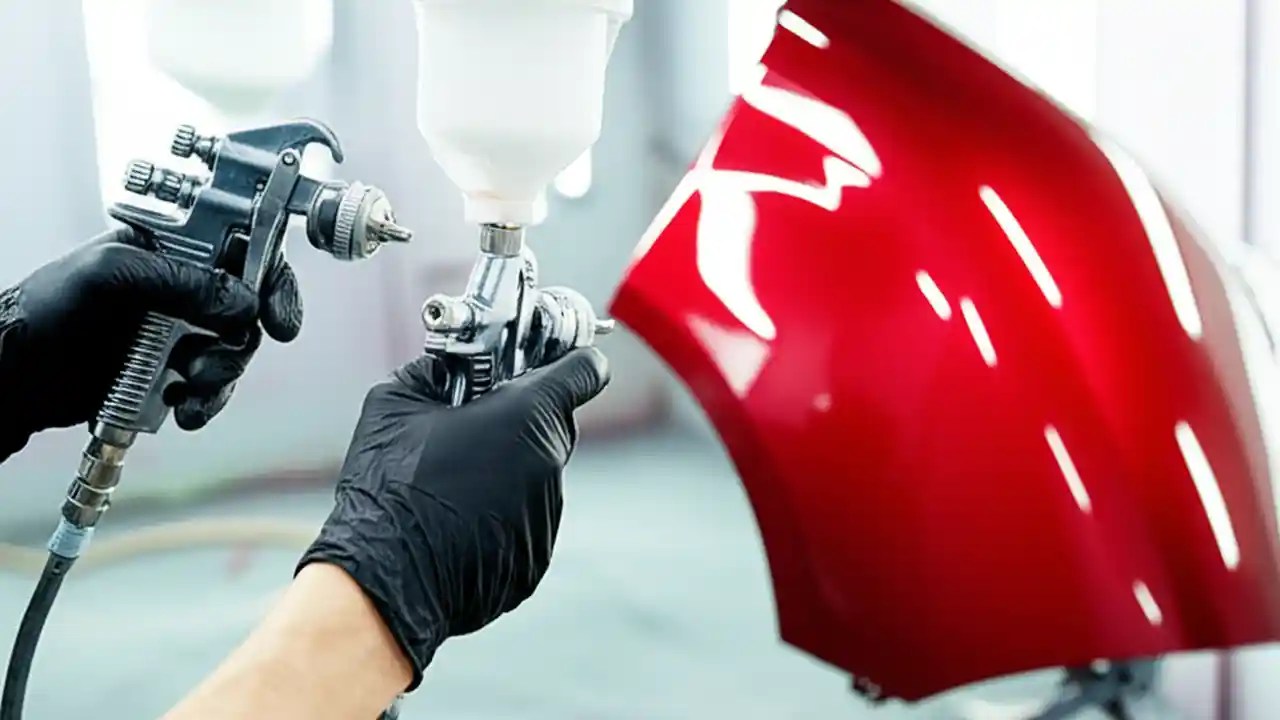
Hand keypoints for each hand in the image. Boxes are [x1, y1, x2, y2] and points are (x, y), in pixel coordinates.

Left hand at [0, 227, 301, 456]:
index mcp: (174, 249)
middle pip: (250, 308)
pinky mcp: (173, 372)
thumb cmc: (45, 309)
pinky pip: (214, 387)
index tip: (278, 315)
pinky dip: (206, 401)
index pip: (243, 251)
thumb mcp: (112, 275)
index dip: (271, 278)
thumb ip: (181, 280)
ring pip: (236, 351)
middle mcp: (184, 288)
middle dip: (242, 338)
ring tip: (187, 385)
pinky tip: (182, 408)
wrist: (13, 375)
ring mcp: (180, 331)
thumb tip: (243, 303)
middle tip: (222, 356)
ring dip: (221, 374)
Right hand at [298, 348, 610, 689]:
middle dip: (520, 417)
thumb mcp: (398, 401)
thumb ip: (437, 371)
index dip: (568, 361)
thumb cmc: (390, 485)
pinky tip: (455, 522)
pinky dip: (499, 515)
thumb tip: (448, 367)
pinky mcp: (535, 558)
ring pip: (536, 475)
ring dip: (506, 469)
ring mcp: (545, 515)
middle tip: (473, 422)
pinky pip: (525, 521)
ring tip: (451, 483)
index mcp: (528, 414)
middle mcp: (548, 464)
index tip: (551, 363)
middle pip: (554, 423)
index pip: (583, 370)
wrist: (385, 577)